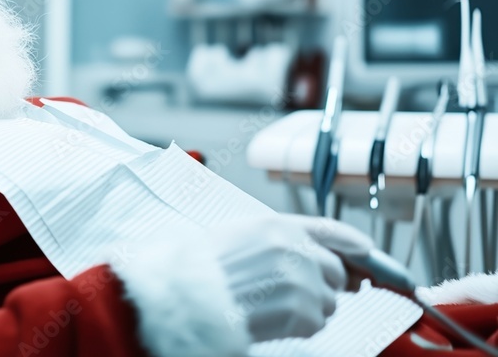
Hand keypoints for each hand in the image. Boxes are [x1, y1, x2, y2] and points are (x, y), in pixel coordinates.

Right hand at [210, 214, 369, 341]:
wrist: (188, 299)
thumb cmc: (201, 270)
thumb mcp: (234, 236)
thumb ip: (275, 239)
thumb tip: (312, 256)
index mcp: (276, 226)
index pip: (328, 230)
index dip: (350, 241)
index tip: (365, 250)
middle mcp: (294, 248)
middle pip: (334, 270)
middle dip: (321, 285)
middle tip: (295, 295)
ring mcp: (301, 279)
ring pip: (328, 301)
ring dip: (308, 309)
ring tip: (272, 307)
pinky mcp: (302, 310)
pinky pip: (316, 323)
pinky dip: (298, 327)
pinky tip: (271, 319)